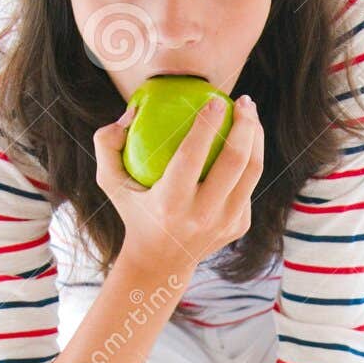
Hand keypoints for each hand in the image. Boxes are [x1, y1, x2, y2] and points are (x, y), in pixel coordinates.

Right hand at [93, 95, 263, 280]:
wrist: (161, 262)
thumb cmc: (134, 211)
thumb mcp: (111, 182)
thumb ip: (107, 144)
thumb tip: (130, 113)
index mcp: (169, 204)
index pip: (192, 157)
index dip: (207, 125)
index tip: (216, 100)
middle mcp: (201, 216)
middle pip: (235, 162)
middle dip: (246, 125)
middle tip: (243, 101)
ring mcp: (225, 224)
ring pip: (252, 172)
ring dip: (256, 137)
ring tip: (250, 114)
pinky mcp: (239, 227)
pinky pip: (248, 186)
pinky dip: (248, 160)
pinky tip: (246, 140)